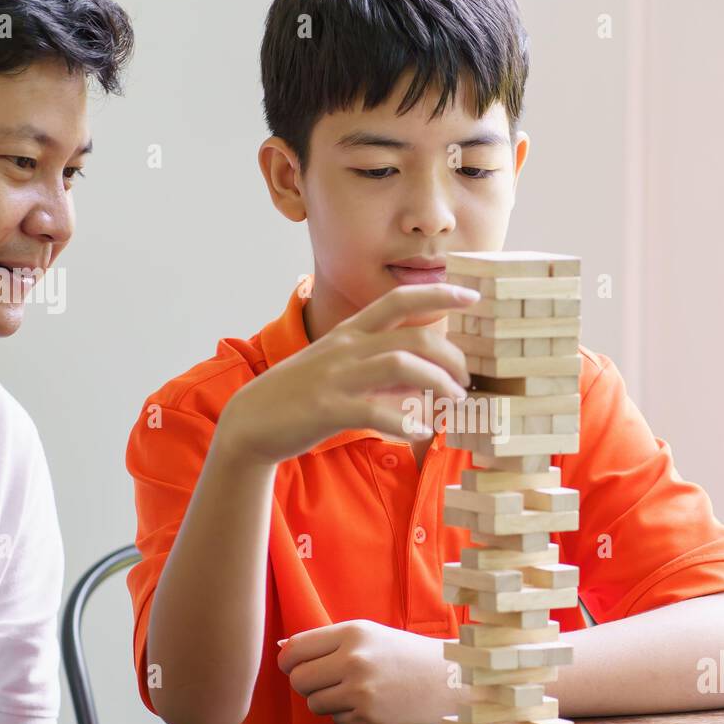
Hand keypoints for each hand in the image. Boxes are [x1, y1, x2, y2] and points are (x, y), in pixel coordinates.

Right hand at [217, 283, 478, 465]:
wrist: (251, 421)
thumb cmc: (302, 395)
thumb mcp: (342, 370)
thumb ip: (382, 368)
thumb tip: (425, 374)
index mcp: (350, 333)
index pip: (399, 299)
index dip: (438, 293)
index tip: (471, 296)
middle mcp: (346, 348)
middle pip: (412, 336)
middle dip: (450, 355)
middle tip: (466, 378)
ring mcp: (336, 377)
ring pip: (400, 365)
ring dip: (437, 382)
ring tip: (454, 400)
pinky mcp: (327, 409)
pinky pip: (376, 411)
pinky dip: (405, 421)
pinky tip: (421, 430)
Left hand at [275, 620, 459, 723]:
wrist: (447, 680)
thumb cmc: (402, 655)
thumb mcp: (368, 634)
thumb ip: (327, 641)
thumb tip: (282, 650)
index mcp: (352, 633)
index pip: (294, 649)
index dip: (287, 661)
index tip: (294, 665)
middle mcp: (354, 660)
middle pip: (297, 679)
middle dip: (304, 683)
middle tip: (323, 681)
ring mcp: (361, 691)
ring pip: (313, 703)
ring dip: (324, 700)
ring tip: (351, 691)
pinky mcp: (368, 718)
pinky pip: (334, 719)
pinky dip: (345, 714)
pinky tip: (368, 703)